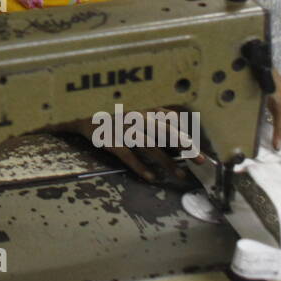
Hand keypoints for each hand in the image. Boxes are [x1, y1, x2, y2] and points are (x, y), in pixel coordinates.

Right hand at [64, 109, 203, 183]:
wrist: (79, 110)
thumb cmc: (110, 107)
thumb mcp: (133, 103)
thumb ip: (154, 110)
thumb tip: (177, 117)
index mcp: (143, 106)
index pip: (170, 121)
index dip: (185, 135)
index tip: (198, 148)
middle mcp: (136, 116)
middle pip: (166, 133)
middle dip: (185, 148)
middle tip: (201, 161)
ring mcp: (123, 128)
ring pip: (150, 146)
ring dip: (167, 162)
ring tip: (180, 175)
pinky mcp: (110, 140)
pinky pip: (128, 156)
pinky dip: (140, 167)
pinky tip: (151, 177)